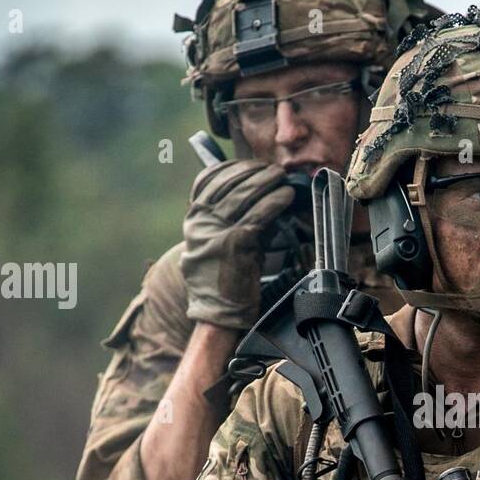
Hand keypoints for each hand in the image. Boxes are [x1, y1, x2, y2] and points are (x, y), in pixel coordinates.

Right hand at [181, 159, 296, 330]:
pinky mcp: (234, 244)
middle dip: (253, 172)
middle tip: (273, 169)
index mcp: (193, 220)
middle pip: (228, 184)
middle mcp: (201, 222)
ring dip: (266, 181)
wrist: (217, 313)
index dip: (230, 168)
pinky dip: (274, 202)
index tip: (249, 166)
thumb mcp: (218, 243)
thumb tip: (259, 197)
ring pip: (243, 195)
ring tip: (282, 177)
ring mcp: (216, 232)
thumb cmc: (223, 280)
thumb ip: (230, 220)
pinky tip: (286, 196)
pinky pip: (258, 215)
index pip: (206, 181)